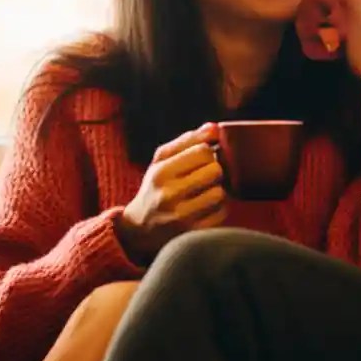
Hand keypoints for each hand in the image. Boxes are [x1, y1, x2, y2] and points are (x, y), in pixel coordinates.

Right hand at [115, 123, 226, 264]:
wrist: (139, 228)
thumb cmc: (156, 186)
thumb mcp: (162, 160)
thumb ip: (188, 140)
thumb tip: (215, 128)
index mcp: (160, 172)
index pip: (202, 151)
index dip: (208, 152)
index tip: (202, 158)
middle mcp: (168, 195)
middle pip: (215, 170)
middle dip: (214, 170)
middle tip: (205, 175)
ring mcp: (181, 217)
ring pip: (220, 192)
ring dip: (218, 190)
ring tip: (206, 190)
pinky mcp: (192, 233)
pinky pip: (221, 213)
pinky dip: (219, 208)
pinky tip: (207, 206)